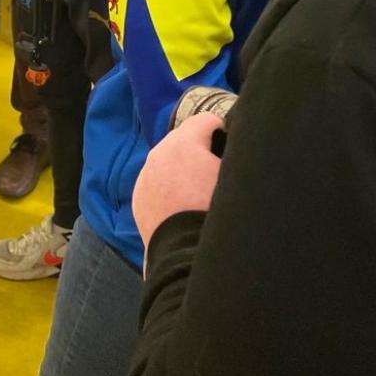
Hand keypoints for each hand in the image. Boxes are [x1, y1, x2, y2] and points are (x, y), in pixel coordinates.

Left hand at [133, 113, 223, 252]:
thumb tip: (237, 152)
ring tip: (200, 189)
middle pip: (184, 138)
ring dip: (182, 167)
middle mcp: (159, 153)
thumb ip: (234, 157)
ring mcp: (145, 175)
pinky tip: (182, 204)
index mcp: (184, 143)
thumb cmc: (216, 213)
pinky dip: (168, 186)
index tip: (234, 146)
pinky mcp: (139, 196)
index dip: (224, 130)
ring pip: (167, 160)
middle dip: (200, 148)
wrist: (186, 255)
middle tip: (219, 170)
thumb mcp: (235, 180)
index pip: (206, 120)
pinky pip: (156, 181)